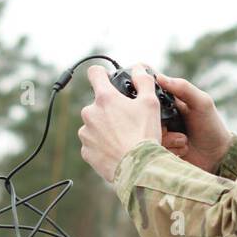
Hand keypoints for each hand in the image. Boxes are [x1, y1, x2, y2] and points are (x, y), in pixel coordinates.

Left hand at [78, 64, 162, 182]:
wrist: (137, 169)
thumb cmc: (144, 134)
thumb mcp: (150, 102)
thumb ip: (143, 81)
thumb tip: (139, 68)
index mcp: (104, 98)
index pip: (94, 73)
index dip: (102, 73)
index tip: (107, 78)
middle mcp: (89, 113)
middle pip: (97, 103)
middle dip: (110, 108)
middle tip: (127, 118)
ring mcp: (86, 133)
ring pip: (94, 124)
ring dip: (105, 127)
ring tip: (124, 137)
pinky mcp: (86, 151)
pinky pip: (93, 143)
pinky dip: (103, 144)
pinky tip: (118, 149)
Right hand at [154, 72, 232, 173]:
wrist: (217, 155)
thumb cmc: (211, 125)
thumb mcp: (201, 103)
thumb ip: (183, 88)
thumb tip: (160, 77)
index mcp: (168, 101)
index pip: (147, 94)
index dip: (147, 98)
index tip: (156, 107)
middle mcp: (160, 116)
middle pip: (144, 116)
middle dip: (160, 123)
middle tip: (171, 127)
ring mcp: (158, 133)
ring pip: (147, 133)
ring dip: (168, 138)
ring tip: (183, 139)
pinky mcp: (159, 149)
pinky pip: (153, 148)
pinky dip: (170, 148)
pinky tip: (183, 148)